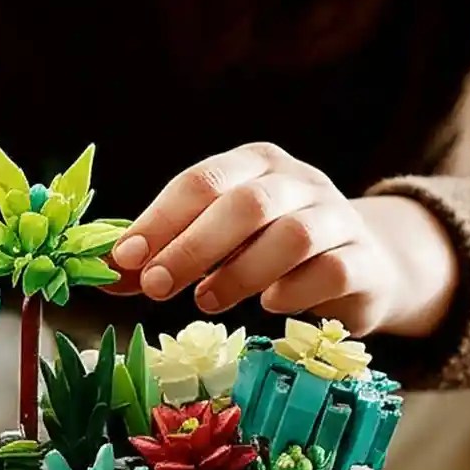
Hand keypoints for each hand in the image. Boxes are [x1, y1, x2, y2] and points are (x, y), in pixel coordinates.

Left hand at [107, 143, 456, 336]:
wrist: (363, 266)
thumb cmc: (271, 250)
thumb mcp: (218, 244)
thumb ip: (164, 255)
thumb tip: (103, 276)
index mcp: (254, 164)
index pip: (202, 181)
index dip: (160, 220)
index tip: (125, 259)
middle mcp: (298, 181)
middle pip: (246, 203)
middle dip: (194, 246)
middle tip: (156, 287)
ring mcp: (338, 217)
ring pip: (293, 234)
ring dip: (241, 271)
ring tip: (206, 302)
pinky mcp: (366, 261)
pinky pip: (332, 270)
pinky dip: (295, 290)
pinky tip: (270, 305)